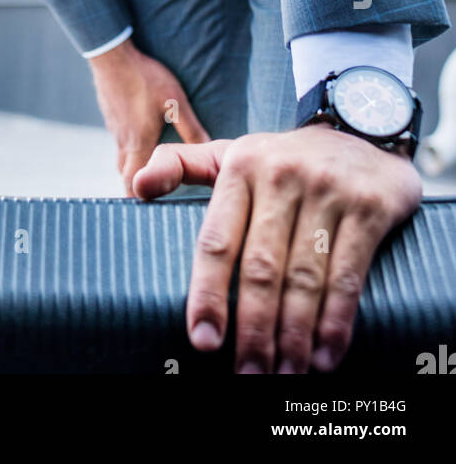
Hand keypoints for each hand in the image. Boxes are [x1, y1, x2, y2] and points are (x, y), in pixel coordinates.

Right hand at [89, 38, 209, 195]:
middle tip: (151, 203)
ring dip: (132, 171)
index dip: (141, 202)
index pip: (135, 185)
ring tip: (148, 178)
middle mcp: (123, 141)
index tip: (151, 215)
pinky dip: (129, 153)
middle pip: (125, 177)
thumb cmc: (145, 78)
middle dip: (136, 192)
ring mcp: (114, 129)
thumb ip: (191, 130)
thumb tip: (209, 152)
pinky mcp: (111, 116)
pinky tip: (141, 143)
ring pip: (121, 161)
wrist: (112, 55)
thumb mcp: (176, 102)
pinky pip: (119, 144)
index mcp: (139, 144)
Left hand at [133, 123, 420, 372]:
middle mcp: (282, 175)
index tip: (203, 339)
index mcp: (241, 166)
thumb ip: (181, 166)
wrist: (362, 130)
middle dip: (253, 329)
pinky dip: (336, 321)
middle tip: (248, 374)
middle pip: (261, 267)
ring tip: (285, 375)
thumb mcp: (232, 153)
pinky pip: (348, 274)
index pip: (218, 239)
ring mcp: (327, 190)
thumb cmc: (284, 158)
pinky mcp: (369, 207)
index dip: (208, 293)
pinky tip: (325, 356)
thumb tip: (136, 185)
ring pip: (304, 277)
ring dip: (293, 336)